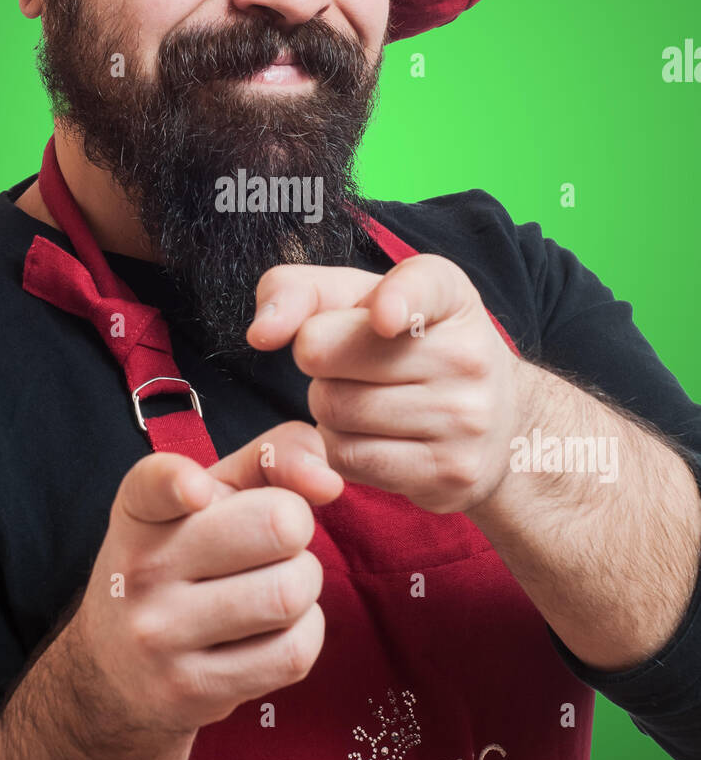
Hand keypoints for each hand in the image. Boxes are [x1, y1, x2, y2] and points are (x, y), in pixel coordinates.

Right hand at [69, 421, 343, 736]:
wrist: (116, 670)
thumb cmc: (186, 557)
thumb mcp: (211, 494)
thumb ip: (273, 457)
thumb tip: (329, 482)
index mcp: (140, 509)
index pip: (156, 484)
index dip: (182, 483)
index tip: (199, 492)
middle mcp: (141, 569)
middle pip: (277, 526)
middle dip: (297, 529)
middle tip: (276, 542)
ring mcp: (161, 636)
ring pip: (290, 594)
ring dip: (304, 584)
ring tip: (273, 585)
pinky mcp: (191, 690)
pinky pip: (294, 653)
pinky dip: (304, 633)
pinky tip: (272, 629)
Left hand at [245, 256, 528, 514]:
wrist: (499, 424)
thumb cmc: (406, 346)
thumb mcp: (363, 299)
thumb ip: (300, 291)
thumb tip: (261, 333)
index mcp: (449, 292)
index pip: (422, 287)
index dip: (397, 301)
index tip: (383, 319)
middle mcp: (468, 352)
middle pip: (328, 351)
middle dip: (319, 359)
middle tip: (350, 364)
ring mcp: (466, 417)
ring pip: (333, 409)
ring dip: (327, 406)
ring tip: (365, 399)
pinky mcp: (450, 472)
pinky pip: (348, 459)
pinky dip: (341, 447)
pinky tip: (373, 436)